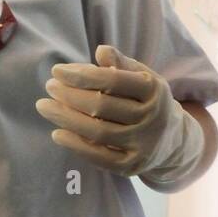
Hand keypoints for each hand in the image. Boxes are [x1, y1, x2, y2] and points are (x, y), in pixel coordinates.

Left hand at [35, 44, 203, 181]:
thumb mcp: (141, 78)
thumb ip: (121, 64)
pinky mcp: (132, 165)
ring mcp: (143, 144)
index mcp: (153, 90)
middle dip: (70, 95)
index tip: (57, 71)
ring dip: (66, 118)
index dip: (81, 75)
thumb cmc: (146, 101)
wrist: (173, 141)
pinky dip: (76, 145)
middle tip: (49, 87)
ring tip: (44, 106)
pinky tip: (57, 133)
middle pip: (102, 106)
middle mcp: (152, 118)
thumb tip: (102, 50)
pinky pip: (100, 157)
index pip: (113, 80)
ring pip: (98, 132)